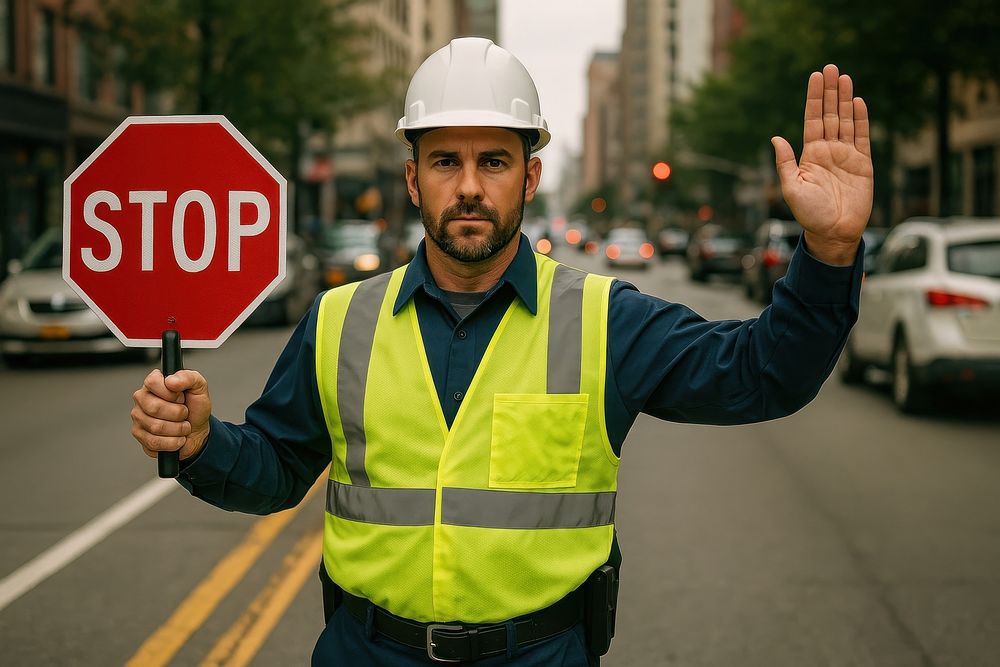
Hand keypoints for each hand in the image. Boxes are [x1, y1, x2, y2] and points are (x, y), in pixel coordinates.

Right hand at [131, 369, 211, 460]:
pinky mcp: (140, 436)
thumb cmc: (195, 408)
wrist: (197, 431)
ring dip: (178, 429)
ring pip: (156, 427)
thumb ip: (189, 377)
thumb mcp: (199, 388)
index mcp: (154, 383)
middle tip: (184, 413)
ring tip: (183, 426)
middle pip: (154, 407)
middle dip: (178, 414)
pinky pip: (154, 442)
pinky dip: (173, 442)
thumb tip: (171, 381)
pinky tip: (177, 438)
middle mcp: (142, 399)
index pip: (152, 382)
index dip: (172, 393)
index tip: (181, 398)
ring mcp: (138, 418)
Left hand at [772, 64, 873, 265]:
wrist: (833, 233)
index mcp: (810, 155)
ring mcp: (847, 156)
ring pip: (846, 121)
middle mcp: (828, 151)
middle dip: (830, 92)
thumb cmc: (809, 215)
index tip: (815, 77)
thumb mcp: (791, 188)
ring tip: (845, 77)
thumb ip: (785, 163)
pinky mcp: (863, 164)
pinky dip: (861, 119)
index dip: (814, 98)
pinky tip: (858, 102)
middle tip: (831, 68)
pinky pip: (862, 137)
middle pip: (829, 115)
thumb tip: (775, 138)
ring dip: (845, 99)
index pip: (812, 120)